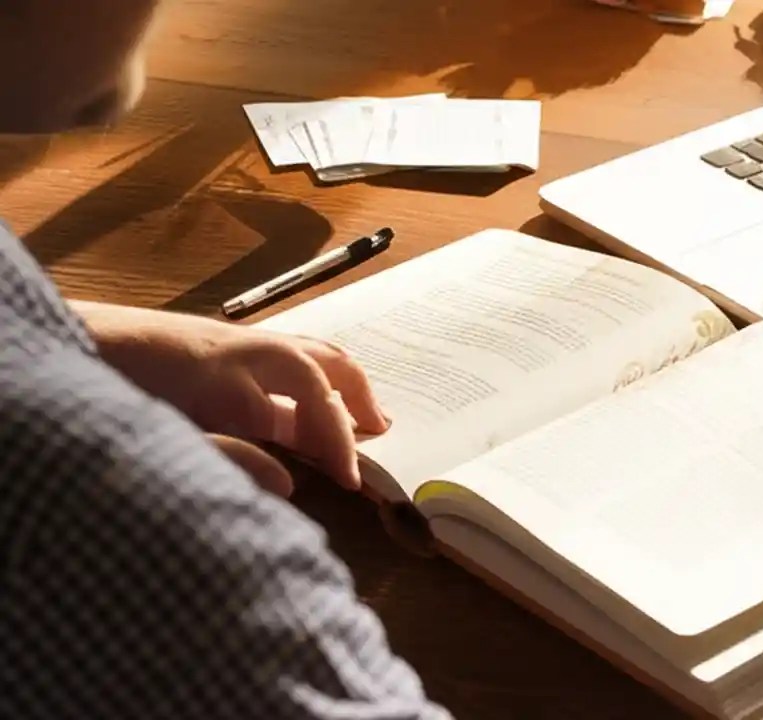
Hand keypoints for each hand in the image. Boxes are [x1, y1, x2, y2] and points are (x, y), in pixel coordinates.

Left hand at [72, 301, 389, 489]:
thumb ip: (231, 463)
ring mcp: (232, 341)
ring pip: (310, 350)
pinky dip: (317, 375)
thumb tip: (292, 486)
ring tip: (367, 413)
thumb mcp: (165, 443)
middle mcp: (240, 352)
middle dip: (356, 401)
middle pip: (322, 366)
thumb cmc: (108, 394)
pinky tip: (313, 401)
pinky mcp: (220, 340)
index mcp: (229, 381)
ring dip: (343, 382)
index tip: (354, 483)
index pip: (310, 410)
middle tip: (380, 437)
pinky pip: (288, 350)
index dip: (338, 446)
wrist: (65, 344)